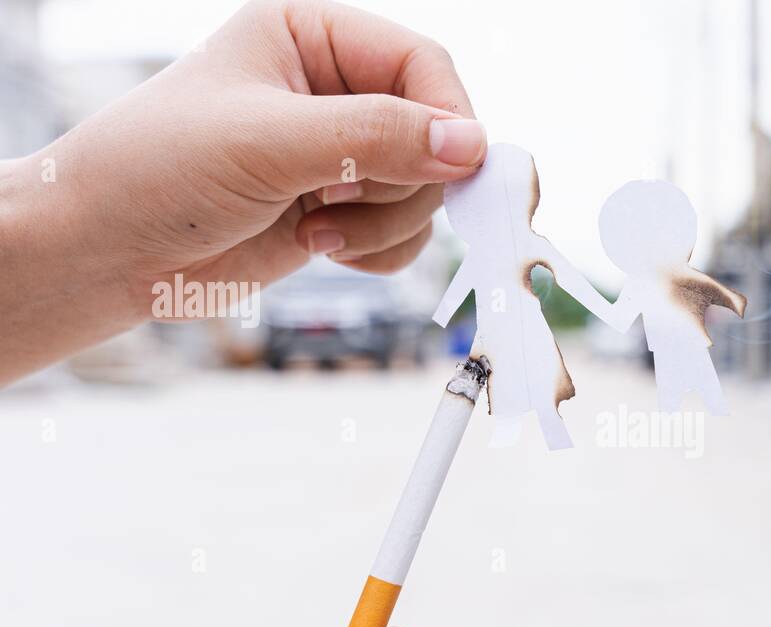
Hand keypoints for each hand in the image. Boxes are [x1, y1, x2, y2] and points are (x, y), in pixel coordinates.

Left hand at [0, 0, 486, 382]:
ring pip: (426, 192)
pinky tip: (322, 245)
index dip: (446, 117)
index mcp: (313, 37)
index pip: (421, 65)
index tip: (455, 167)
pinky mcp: (340, 212)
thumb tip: (471, 145)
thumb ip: (376, 137)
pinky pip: (406, 234)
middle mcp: (334, 92)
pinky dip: (380, 251)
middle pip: (435, 135)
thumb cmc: (158, 170)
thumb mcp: (270, 141)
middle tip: (340, 199)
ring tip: (316, 226)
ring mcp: (340, 156)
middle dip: (402, 182)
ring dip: (386, 224)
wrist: (106, 252)